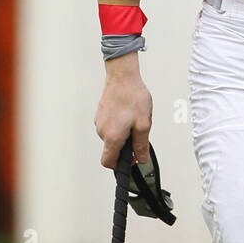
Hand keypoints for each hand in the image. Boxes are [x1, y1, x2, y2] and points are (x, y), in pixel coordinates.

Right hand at [94, 54, 152, 168]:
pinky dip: (119, 125)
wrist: (122, 76)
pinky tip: (128, 113)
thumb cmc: (133, 97)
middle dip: (126, 146)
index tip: (130, 161)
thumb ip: (141, 145)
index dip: (119, 166)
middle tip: (139, 133)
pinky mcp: (100, 114)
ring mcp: (99, 122)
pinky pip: (110, 126)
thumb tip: (141, 159)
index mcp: (112, 136)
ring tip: (134, 119)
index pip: (108, 162)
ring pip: (112, 137)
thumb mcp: (143, 124)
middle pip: (112, 149)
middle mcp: (102, 131)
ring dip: (123, 134)